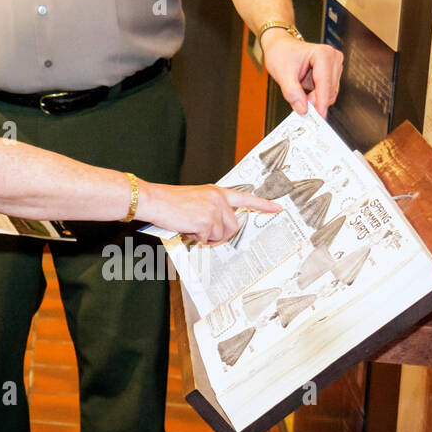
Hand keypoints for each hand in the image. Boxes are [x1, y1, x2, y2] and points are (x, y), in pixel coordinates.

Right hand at [141, 182, 280, 244]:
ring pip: (220, 235)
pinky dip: (196, 237)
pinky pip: (207, 239)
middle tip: (200, 229)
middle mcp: (218, 200)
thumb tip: (218, 229)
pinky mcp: (206, 221)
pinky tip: (186, 226)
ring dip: (206, 236)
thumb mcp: (195, 199)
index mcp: (216, 192)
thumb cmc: (169, 202)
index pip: (245, 198)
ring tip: (190, 225)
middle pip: (232, 227)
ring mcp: (213, 210)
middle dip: (219, 234)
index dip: (262, 204)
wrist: (154, 200)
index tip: (277, 209)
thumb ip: (211, 209)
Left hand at [261, 32, 343, 117]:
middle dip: (315, 101)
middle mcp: (333, 58)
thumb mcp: (282, 73)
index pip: (325, 83)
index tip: (317, 117)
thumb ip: (292, 92)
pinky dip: (317, 96)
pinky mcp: (333, 73)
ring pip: (330, 93)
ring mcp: (335, 65)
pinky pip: (328, 91)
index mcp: (323, 54)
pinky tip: (305, 95)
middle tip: (300, 108)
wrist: (280, 46)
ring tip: (299, 95)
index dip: (321, 102)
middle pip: (329, 90)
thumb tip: (303, 109)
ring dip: (316, 99)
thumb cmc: (280, 53)